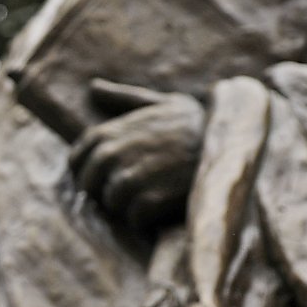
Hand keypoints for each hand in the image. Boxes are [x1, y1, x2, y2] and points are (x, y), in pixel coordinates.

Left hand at [69, 80, 205, 229]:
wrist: (230, 142)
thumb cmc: (194, 123)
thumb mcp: (159, 103)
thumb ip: (123, 98)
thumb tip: (93, 87)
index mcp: (107, 133)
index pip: (76, 161)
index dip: (90, 172)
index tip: (109, 175)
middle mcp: (111, 155)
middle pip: (90, 188)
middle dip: (107, 191)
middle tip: (136, 187)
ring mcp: (128, 179)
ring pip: (113, 205)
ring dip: (131, 204)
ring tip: (155, 192)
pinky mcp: (148, 201)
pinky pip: (135, 220)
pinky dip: (149, 218)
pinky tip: (166, 204)